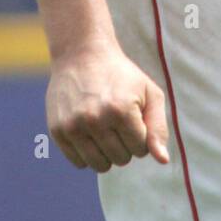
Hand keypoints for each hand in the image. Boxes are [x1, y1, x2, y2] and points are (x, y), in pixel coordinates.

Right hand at [46, 41, 169, 172]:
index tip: (134, 116)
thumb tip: (162, 160)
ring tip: (105, 128)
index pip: (140, 149)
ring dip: (107, 152)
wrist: (81, 54)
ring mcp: (74, 126)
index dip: (140, 134)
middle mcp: (96, 120)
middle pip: (121, 159)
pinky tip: (89, 131)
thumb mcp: (149, 92)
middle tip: (118, 120)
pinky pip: (79, 163)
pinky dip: (87, 153)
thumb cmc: (121, 76)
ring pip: (100, 166)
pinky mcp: (57, 131)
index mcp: (122, 110)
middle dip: (125, 144)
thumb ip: (158, 127)